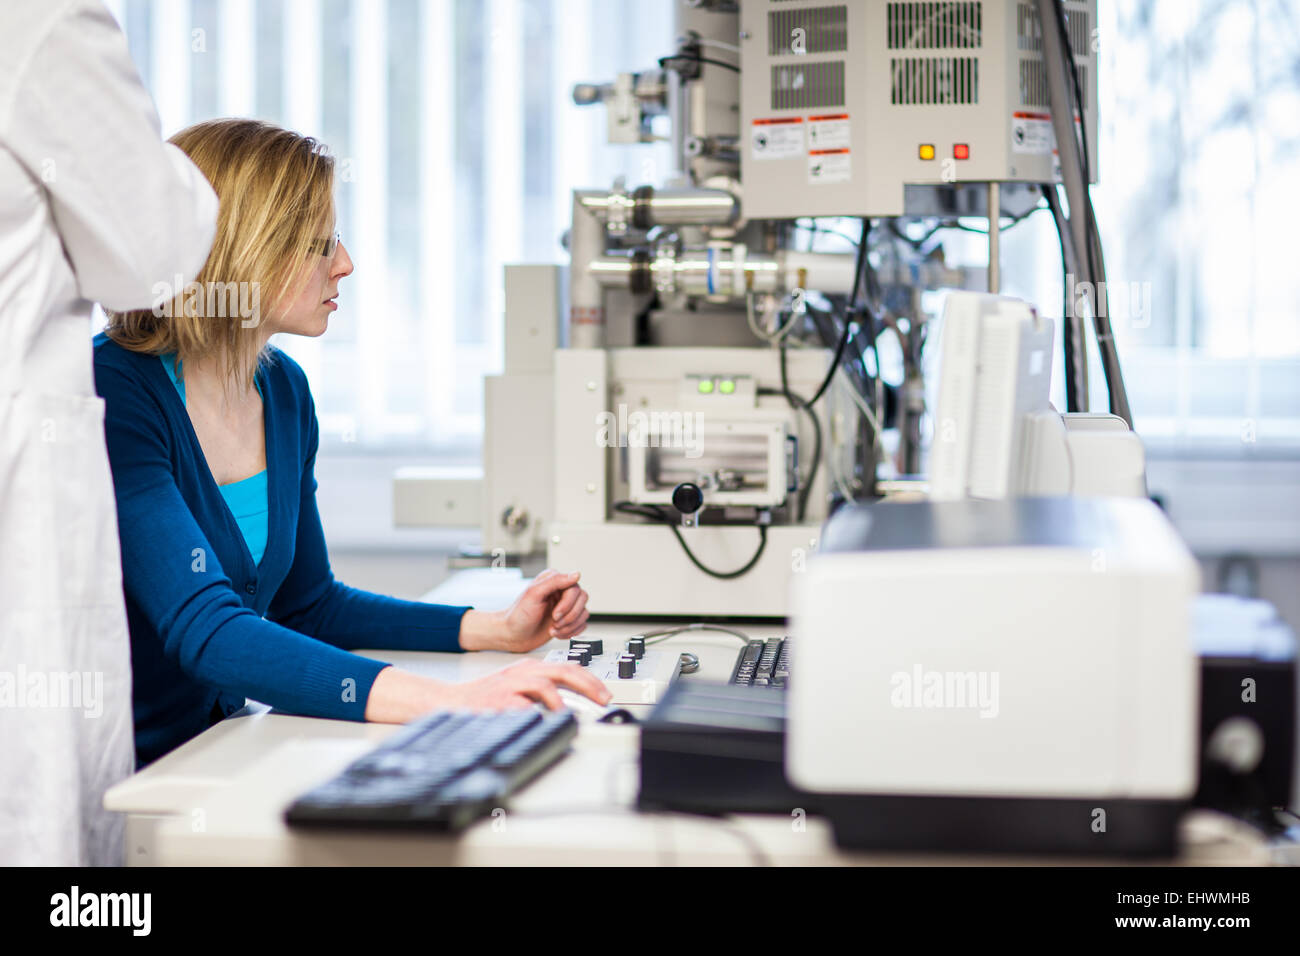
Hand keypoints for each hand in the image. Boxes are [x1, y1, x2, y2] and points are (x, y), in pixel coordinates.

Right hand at [364, 660, 609, 722]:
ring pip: (545, 686)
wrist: (453, 702)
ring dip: (561, 702)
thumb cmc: (488, 698)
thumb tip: (572, 707)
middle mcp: (524, 672)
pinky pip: (525, 708)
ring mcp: (512, 685)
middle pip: (564, 672)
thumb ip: (543, 691)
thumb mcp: (519, 687)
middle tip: (604, 699)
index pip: (568, 668)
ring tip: (570, 715)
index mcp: (531, 668)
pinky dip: (537, 715)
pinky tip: (541, 722)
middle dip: (589, 685)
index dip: (591, 680)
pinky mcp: (500, 699)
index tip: (605, 694)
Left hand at [459, 569, 589, 652]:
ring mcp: (565, 607)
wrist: (513, 636)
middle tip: (554, 622)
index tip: (555, 614)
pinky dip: (571, 632)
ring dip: (569, 626)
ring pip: (584, 613)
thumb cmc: (518, 616)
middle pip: (582, 600)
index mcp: (554, 581)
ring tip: (554, 629)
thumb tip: (576, 574)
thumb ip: (555, 581)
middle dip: (569, 616)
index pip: (574, 588)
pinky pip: (582, 625)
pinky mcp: (567, 620)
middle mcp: (561, 592)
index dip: (567, 604)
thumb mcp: (533, 594)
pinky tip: (557, 633)